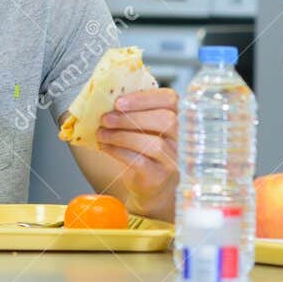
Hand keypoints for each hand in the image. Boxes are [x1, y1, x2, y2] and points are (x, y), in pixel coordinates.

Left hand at [95, 87, 178, 213]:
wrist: (150, 183)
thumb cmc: (144, 147)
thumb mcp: (142, 125)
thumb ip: (133, 110)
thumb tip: (105, 98)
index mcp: (177, 116)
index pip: (170, 99)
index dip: (144, 98)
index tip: (118, 102)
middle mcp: (181, 137)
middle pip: (166, 120)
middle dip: (131, 118)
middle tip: (105, 119)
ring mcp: (173, 158)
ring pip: (154, 144)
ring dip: (121, 136)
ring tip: (102, 134)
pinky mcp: (160, 176)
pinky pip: (140, 162)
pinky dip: (118, 152)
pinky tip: (105, 147)